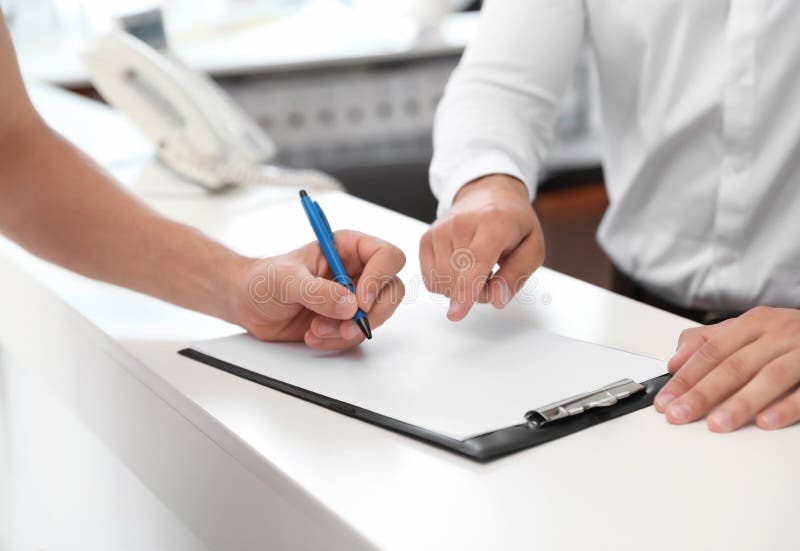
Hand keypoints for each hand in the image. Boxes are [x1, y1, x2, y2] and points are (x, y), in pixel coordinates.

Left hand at [229, 230, 405, 349]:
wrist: (248, 305)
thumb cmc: (263, 279)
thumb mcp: (285, 279)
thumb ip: (316, 291)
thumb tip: (348, 305)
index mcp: (347, 248)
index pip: (386, 255)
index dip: (379, 277)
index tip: (360, 300)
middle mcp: (357, 271)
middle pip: (392, 289)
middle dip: (372, 312)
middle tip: (346, 324)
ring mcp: (354, 298)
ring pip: (378, 316)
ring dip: (349, 330)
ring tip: (316, 329)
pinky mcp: (346, 321)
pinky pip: (358, 334)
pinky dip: (337, 340)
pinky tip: (313, 334)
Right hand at [419, 174, 544, 320]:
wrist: (488, 194)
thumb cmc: (512, 223)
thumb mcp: (532, 249)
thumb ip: (516, 276)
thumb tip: (497, 300)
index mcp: (494, 222)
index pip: (476, 261)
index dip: (467, 290)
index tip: (456, 312)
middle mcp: (461, 223)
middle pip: (460, 280)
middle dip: (478, 292)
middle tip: (493, 274)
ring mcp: (440, 230)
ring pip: (443, 283)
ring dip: (461, 289)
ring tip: (476, 268)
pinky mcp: (426, 239)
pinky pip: (431, 280)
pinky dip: (446, 284)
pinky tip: (459, 268)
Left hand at [654, 306, 799, 431]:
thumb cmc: (796, 338)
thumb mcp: (754, 330)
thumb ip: (711, 341)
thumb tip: (675, 359)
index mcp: (756, 323)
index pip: (711, 352)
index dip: (685, 377)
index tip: (665, 400)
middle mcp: (780, 333)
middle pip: (734, 365)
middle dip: (702, 393)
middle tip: (679, 415)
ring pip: (768, 377)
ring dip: (740, 403)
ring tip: (716, 424)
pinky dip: (786, 407)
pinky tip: (766, 422)